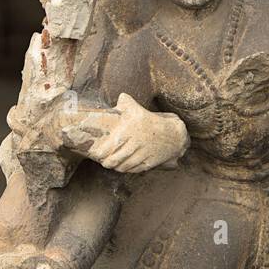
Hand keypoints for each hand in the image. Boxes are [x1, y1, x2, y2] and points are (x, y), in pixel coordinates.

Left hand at [71, 93, 188, 173]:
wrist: (173, 134)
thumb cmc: (152, 121)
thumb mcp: (138, 109)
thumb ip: (125, 103)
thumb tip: (117, 97)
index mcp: (131, 130)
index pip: (111, 145)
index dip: (101, 153)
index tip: (95, 154)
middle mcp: (136, 143)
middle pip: (116, 159)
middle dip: (107, 162)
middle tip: (103, 161)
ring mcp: (143, 154)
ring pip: (124, 166)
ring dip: (116, 167)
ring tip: (111, 165)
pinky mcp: (149, 163)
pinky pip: (134, 169)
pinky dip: (127, 170)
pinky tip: (123, 167)